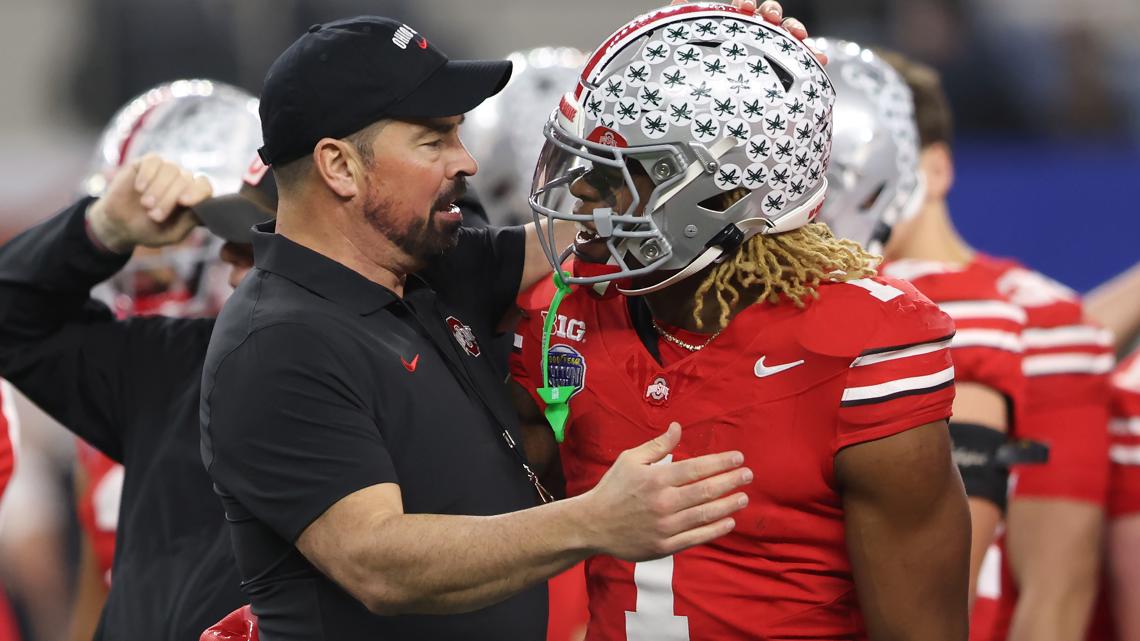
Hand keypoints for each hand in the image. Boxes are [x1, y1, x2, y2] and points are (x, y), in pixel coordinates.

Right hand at [86, 154, 211, 253]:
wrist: (120, 225)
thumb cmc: (149, 230)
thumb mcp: (172, 234)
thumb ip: (190, 220)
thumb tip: (206, 209)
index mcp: (193, 197)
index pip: (204, 187)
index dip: (197, 192)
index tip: (183, 202)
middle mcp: (182, 181)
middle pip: (185, 180)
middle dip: (169, 199)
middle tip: (154, 215)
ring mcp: (166, 170)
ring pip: (170, 169)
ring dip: (158, 188)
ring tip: (145, 204)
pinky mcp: (147, 163)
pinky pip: (154, 161)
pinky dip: (147, 175)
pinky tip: (139, 188)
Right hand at [577, 423, 750, 560]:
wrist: (592, 524)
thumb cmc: (613, 488)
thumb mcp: (630, 460)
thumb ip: (657, 446)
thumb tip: (678, 427)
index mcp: (656, 479)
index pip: (697, 468)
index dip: (721, 462)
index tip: (738, 458)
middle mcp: (663, 502)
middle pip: (706, 491)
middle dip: (731, 481)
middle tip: (748, 475)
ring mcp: (665, 526)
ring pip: (705, 515)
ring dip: (728, 505)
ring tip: (743, 497)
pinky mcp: (664, 546)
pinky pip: (696, 538)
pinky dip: (715, 530)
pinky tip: (729, 521)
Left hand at [669, 0, 827, 63]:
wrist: (709, 104)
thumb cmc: (702, 65)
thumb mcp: (693, 41)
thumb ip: (688, 18)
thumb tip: (678, 2)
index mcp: (733, 24)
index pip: (743, 7)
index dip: (745, 4)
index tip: (743, 6)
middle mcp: (753, 34)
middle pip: (768, 15)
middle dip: (772, 14)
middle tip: (771, 19)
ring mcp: (769, 50)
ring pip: (787, 34)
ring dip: (795, 31)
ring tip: (799, 37)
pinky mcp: (782, 69)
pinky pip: (799, 59)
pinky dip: (811, 57)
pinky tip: (818, 59)